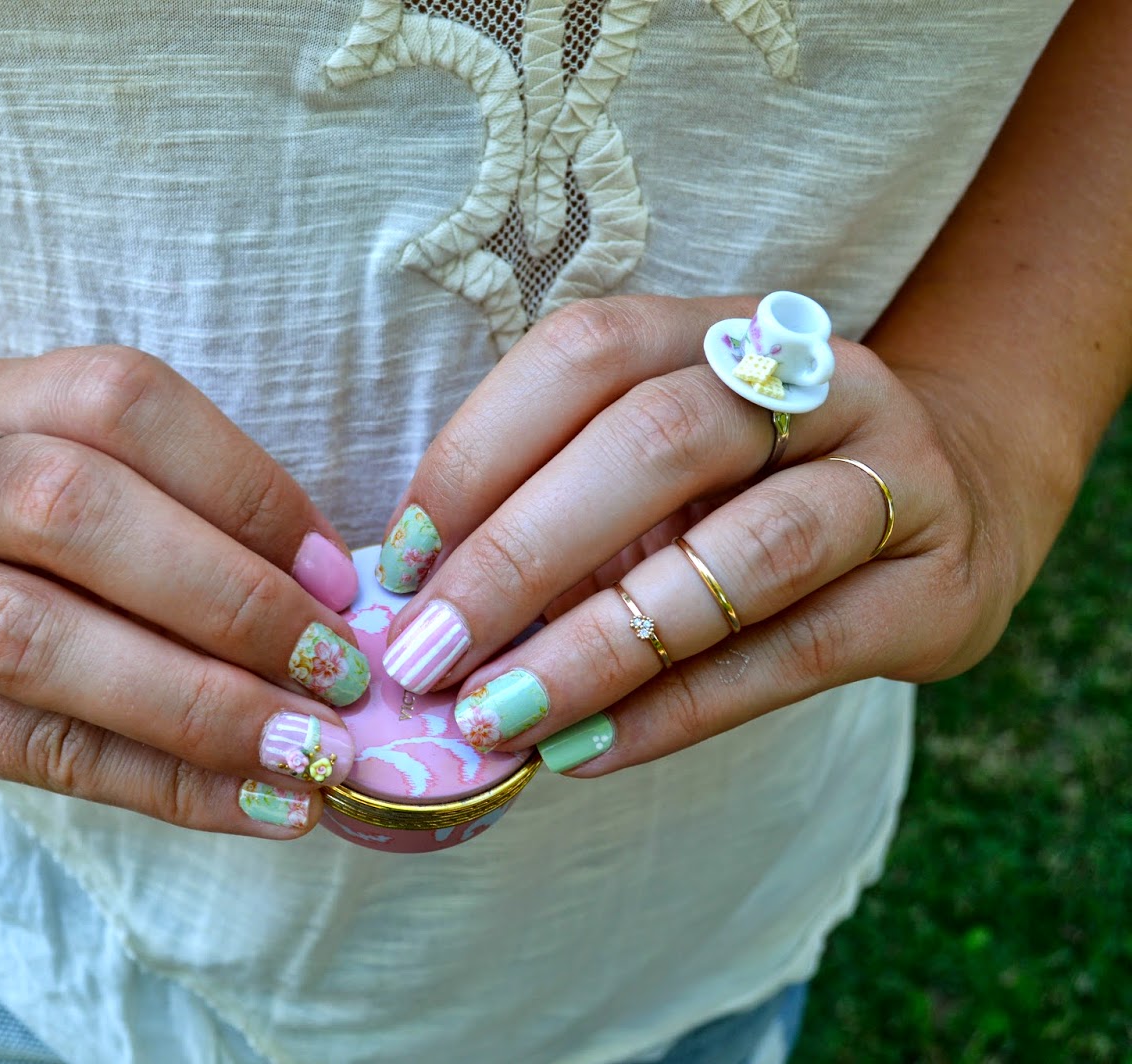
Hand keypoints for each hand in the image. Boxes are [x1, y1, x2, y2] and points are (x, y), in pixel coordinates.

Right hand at [0, 346, 369, 837]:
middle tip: (340, 669)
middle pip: (72, 509)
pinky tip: (255, 805)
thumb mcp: (45, 472)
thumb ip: (166, 512)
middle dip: (227, 595)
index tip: (339, 574)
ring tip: (309, 753)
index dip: (242, 485)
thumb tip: (333, 598)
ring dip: (196, 702)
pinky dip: (161, 781)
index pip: (121, 404)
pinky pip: (35, 749)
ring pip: (36, 637)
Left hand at [376, 296, 1016, 775]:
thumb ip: (559, 504)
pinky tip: (586, 753)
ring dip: (599, 645)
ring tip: (497, 715)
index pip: (585, 355)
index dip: (477, 453)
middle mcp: (818, 379)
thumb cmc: (746, 492)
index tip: (397, 560)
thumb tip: (422, 605)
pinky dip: (678, 710)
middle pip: (659, 441)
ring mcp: (893, 476)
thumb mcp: (655, 468)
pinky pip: (797, 653)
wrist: (947, 511)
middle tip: (425, 653)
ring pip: (746, 551)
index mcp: (717, 329)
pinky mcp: (936, 589)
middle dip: (520, 554)